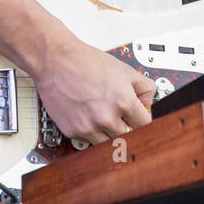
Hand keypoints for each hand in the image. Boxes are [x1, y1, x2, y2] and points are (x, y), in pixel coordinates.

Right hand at [31, 39, 156, 144]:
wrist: (56, 61)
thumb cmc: (87, 62)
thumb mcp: (125, 70)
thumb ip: (144, 88)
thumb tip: (148, 104)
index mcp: (123, 102)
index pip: (145, 125)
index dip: (143, 120)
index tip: (140, 118)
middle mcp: (106, 118)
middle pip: (128, 136)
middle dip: (127, 126)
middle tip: (121, 114)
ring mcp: (88, 127)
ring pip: (109, 143)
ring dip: (110, 132)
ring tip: (104, 114)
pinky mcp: (72, 132)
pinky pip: (89, 141)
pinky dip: (93, 132)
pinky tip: (90, 115)